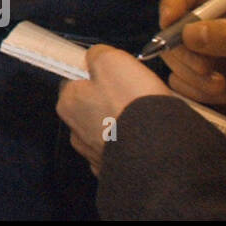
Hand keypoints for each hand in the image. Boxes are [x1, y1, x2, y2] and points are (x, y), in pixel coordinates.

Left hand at [56, 45, 171, 174]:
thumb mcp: (111, 60)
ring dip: (122, 123)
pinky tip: (146, 138)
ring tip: (144, 117)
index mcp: (67, 103)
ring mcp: (95, 154)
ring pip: (108, 130)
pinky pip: (123, 150)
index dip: (96, 76)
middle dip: (110, 101)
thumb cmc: (131, 103)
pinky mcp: (117, 170)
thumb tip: (95, 56)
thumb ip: (96, 55)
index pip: (74, 82)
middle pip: (91, 107)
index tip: (115, 77)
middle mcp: (75, 132)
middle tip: (133, 96)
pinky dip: (133, 144)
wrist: (158, 150)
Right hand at [159, 0, 225, 151]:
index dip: (174, 2)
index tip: (168, 24)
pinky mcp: (200, 84)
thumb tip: (188, 33)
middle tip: (206, 70)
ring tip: (224, 88)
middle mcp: (213, 29)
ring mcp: (205, 57)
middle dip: (184, 51)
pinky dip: (196, 92)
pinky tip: (223, 99)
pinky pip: (178, 83)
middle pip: (174, 28)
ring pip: (173, 58)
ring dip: (194, 76)